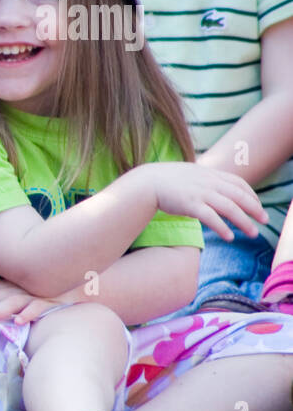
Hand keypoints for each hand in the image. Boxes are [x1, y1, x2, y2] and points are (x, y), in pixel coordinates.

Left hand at [0, 279, 62, 327]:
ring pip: (14, 301)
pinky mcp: (55, 301)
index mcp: (17, 282)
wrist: (85, 286)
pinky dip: (30, 312)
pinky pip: (40, 307)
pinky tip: (19, 321)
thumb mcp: (27, 294)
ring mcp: (39, 293)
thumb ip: (8, 301)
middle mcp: (26, 285)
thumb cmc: (50, 294)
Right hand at [140, 162, 266, 241]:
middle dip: (255, 208)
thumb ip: (202, 179)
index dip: (251, 194)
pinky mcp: (190, 204)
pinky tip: (229, 236)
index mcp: (208, 174)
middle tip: (264, 220)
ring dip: (244, 221)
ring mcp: (200, 193)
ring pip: (230, 208)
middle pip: (239, 196)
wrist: (145, 183)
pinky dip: (222, 227)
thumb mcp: (188, 174)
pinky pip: (211, 217)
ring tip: (252, 233)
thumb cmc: (163, 181)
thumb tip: (212, 188)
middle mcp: (208, 182)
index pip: (238, 182)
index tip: (257, 205)